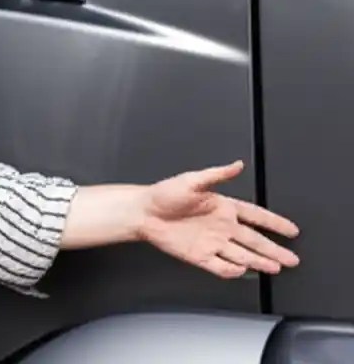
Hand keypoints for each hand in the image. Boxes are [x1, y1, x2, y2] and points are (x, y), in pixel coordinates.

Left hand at [139, 160, 299, 277]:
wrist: (142, 212)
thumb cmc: (163, 194)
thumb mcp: (191, 180)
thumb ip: (216, 175)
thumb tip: (237, 164)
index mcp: (222, 207)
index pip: (255, 215)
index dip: (274, 223)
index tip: (291, 230)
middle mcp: (221, 226)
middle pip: (254, 240)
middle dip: (274, 249)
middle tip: (293, 258)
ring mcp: (211, 242)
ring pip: (242, 254)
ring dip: (259, 261)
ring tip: (276, 268)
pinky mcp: (199, 255)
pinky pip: (220, 266)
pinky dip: (232, 270)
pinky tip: (243, 271)